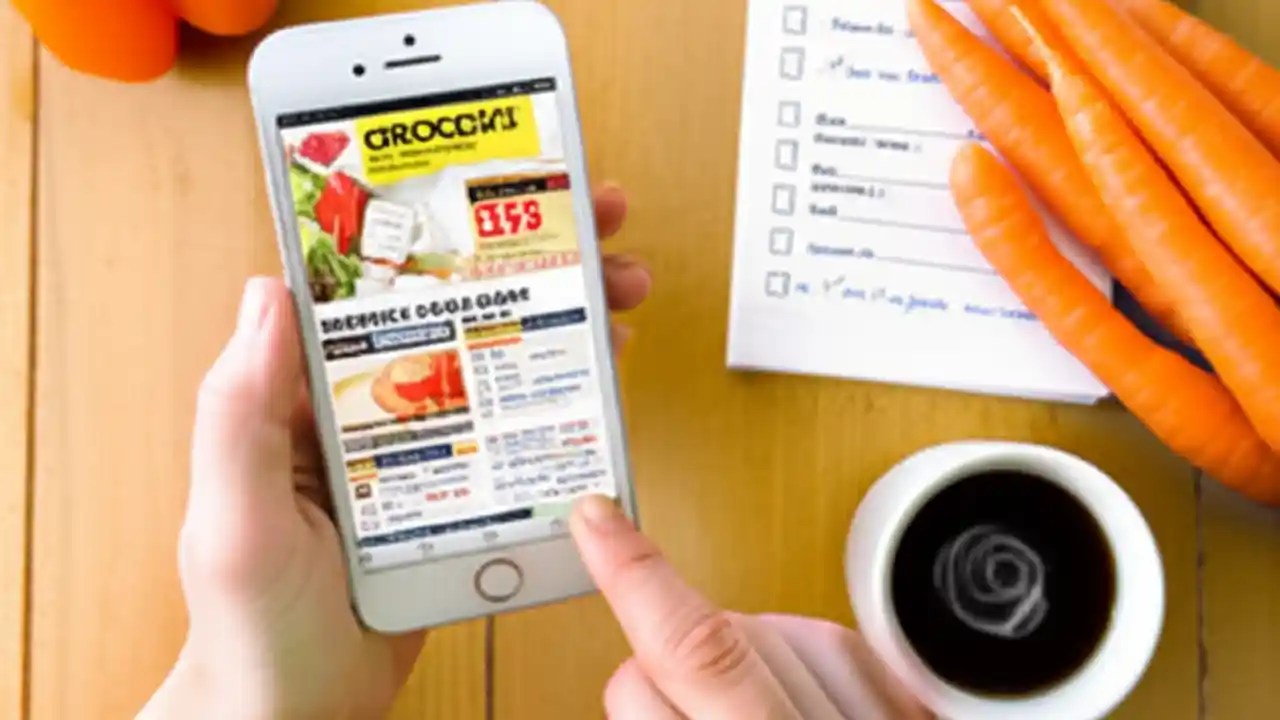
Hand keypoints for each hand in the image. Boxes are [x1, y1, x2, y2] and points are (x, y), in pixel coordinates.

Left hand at [139, 186, 649, 718]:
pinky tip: (598, 374)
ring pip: (492, 356)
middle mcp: (362, 406)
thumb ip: (240, 411)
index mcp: (303, 395)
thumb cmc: (249, 626)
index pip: (373, 284)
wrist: (295, 712)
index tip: (497, 186)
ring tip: (617, 288)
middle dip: (528, 256)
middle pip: (453, 307)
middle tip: (594, 226)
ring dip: (558, 314)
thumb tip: (269, 293)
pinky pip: (509, 425)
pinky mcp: (452, 489)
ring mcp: (413, 447)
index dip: (438, 226)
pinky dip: (558, 392)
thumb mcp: (235, 518)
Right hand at [570, 496, 931, 719]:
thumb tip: (637, 689)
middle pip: (711, 638)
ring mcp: (879, 714)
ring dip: (730, 668)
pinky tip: (787, 706)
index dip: (634, 574)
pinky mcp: (908, 700)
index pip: (691, 651)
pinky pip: (824, 637)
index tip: (598, 521)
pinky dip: (787, 663)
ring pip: (762, 627)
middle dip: (665, 674)